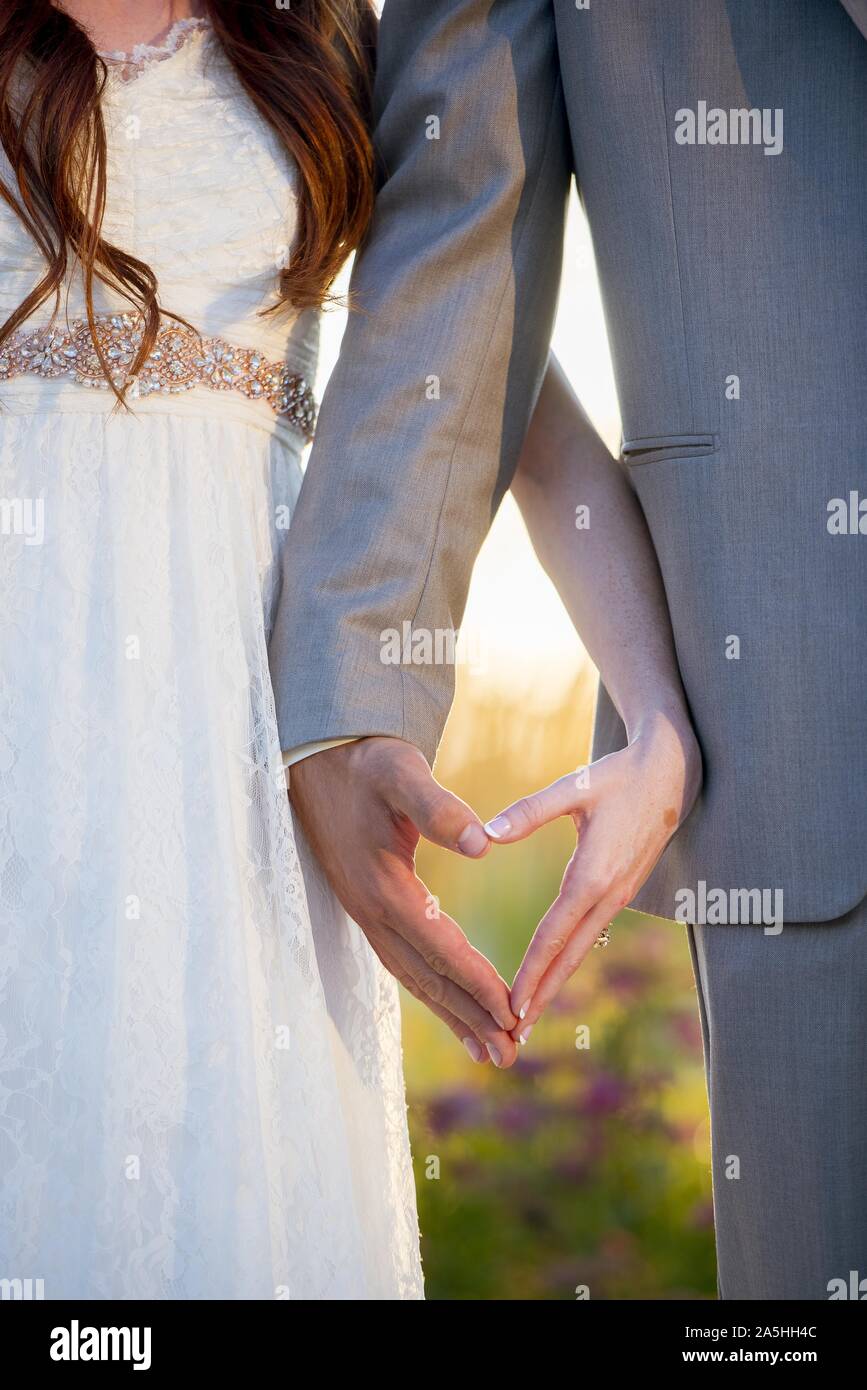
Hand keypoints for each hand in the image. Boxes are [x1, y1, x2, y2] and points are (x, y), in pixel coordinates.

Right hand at [289, 736, 518, 1066]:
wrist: (322, 756)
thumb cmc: (368, 762)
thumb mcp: (402, 773)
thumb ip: (439, 808)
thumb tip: (482, 844)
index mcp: (385, 887)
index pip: (440, 948)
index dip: (477, 983)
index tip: (513, 1014)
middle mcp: (372, 911)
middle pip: (428, 978)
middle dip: (470, 1017)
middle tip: (510, 1054)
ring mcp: (365, 913)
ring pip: (414, 977)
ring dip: (452, 1014)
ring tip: (488, 1050)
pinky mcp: (367, 907)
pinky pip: (403, 962)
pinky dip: (431, 991)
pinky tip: (452, 1006)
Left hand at [483, 709, 701, 1042]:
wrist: (672, 772)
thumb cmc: (618, 777)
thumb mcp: (574, 787)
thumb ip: (529, 812)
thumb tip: (486, 834)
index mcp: (594, 874)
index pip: (555, 934)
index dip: (532, 972)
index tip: (511, 1005)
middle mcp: (609, 894)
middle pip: (570, 956)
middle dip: (542, 996)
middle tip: (513, 1035)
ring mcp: (619, 896)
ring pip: (582, 949)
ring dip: (554, 983)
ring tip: (527, 1018)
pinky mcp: (621, 891)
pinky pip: (591, 934)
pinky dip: (568, 959)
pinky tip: (551, 975)